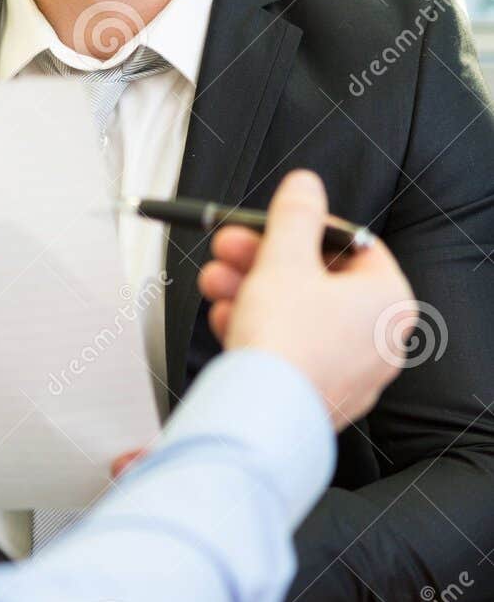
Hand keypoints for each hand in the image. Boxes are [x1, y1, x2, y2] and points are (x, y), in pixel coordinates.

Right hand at [197, 170, 415, 429]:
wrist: (260, 417)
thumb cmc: (283, 340)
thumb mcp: (284, 258)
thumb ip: (296, 214)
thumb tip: (306, 185)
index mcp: (389, 300)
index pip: (351, 245)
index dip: (303, 227)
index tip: (268, 223)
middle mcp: (381, 339)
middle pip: (318, 280)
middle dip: (262, 260)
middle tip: (227, 247)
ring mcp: (353, 372)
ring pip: (298, 316)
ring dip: (250, 292)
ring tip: (213, 284)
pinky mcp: (321, 395)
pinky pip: (291, 350)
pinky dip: (259, 332)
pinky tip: (226, 321)